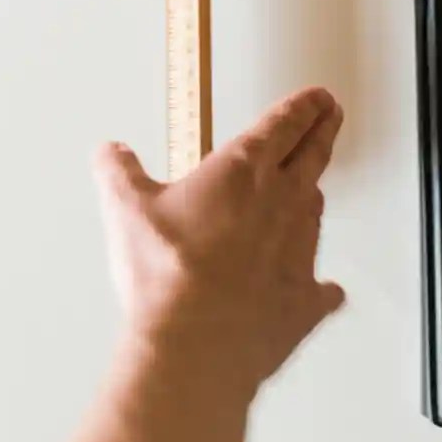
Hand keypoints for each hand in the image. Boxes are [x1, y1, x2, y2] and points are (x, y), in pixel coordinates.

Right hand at [93, 87, 345, 392]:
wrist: (193, 344)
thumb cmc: (167, 275)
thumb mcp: (125, 209)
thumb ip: (118, 173)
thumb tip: (110, 153)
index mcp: (242, 171)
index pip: (284, 124)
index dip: (304, 105)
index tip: (318, 97)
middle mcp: (281, 203)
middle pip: (313, 157)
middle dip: (323, 132)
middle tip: (331, 117)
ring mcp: (300, 252)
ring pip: (315, 213)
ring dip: (311, 199)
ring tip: (307, 194)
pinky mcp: (305, 300)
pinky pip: (322, 287)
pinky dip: (320, 284)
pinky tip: (319, 288)